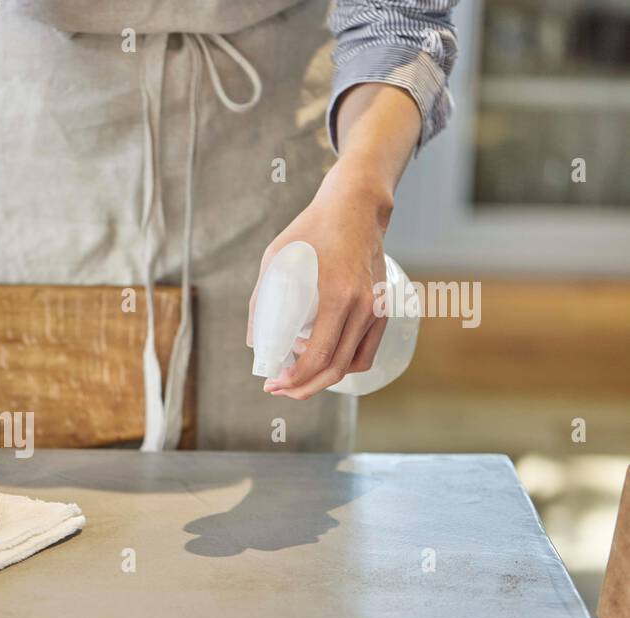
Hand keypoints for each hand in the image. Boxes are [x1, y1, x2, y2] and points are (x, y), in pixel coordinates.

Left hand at [247, 159, 393, 399]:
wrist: (357, 207)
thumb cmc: (312, 230)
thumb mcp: (276, 260)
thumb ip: (264, 302)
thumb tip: (256, 343)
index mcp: (339, 296)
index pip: (318, 356)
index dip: (294, 379)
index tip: (272, 383)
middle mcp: (364, 307)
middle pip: (335, 369)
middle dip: (303, 387)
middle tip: (278, 389)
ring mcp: (377, 310)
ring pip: (352, 366)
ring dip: (323, 380)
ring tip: (295, 377)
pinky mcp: (382, 310)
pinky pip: (364, 352)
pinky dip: (343, 364)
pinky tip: (320, 359)